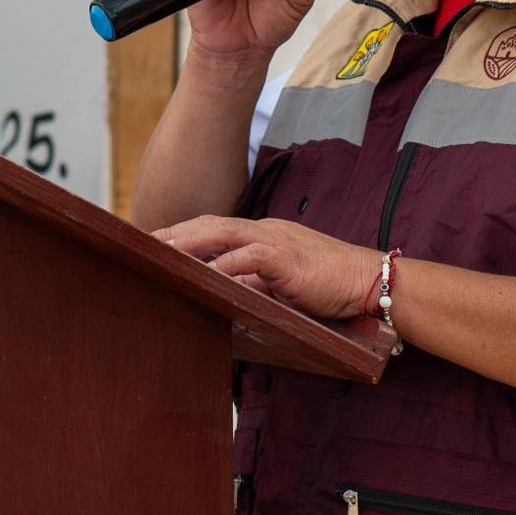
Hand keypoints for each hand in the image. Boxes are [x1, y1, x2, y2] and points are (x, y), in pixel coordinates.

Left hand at [155, 216, 381, 321]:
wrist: (370, 279)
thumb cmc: (328, 284)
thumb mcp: (282, 284)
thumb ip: (254, 283)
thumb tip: (223, 290)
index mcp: (263, 235)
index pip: (216, 228)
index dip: (185, 233)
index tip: (157, 242)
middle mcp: (265, 230)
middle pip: (211, 224)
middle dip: (177, 232)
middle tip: (146, 242)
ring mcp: (276, 240)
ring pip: (224, 232)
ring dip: (190, 241)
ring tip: (163, 250)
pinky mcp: (287, 258)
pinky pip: (250, 257)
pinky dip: (226, 264)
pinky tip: (205, 273)